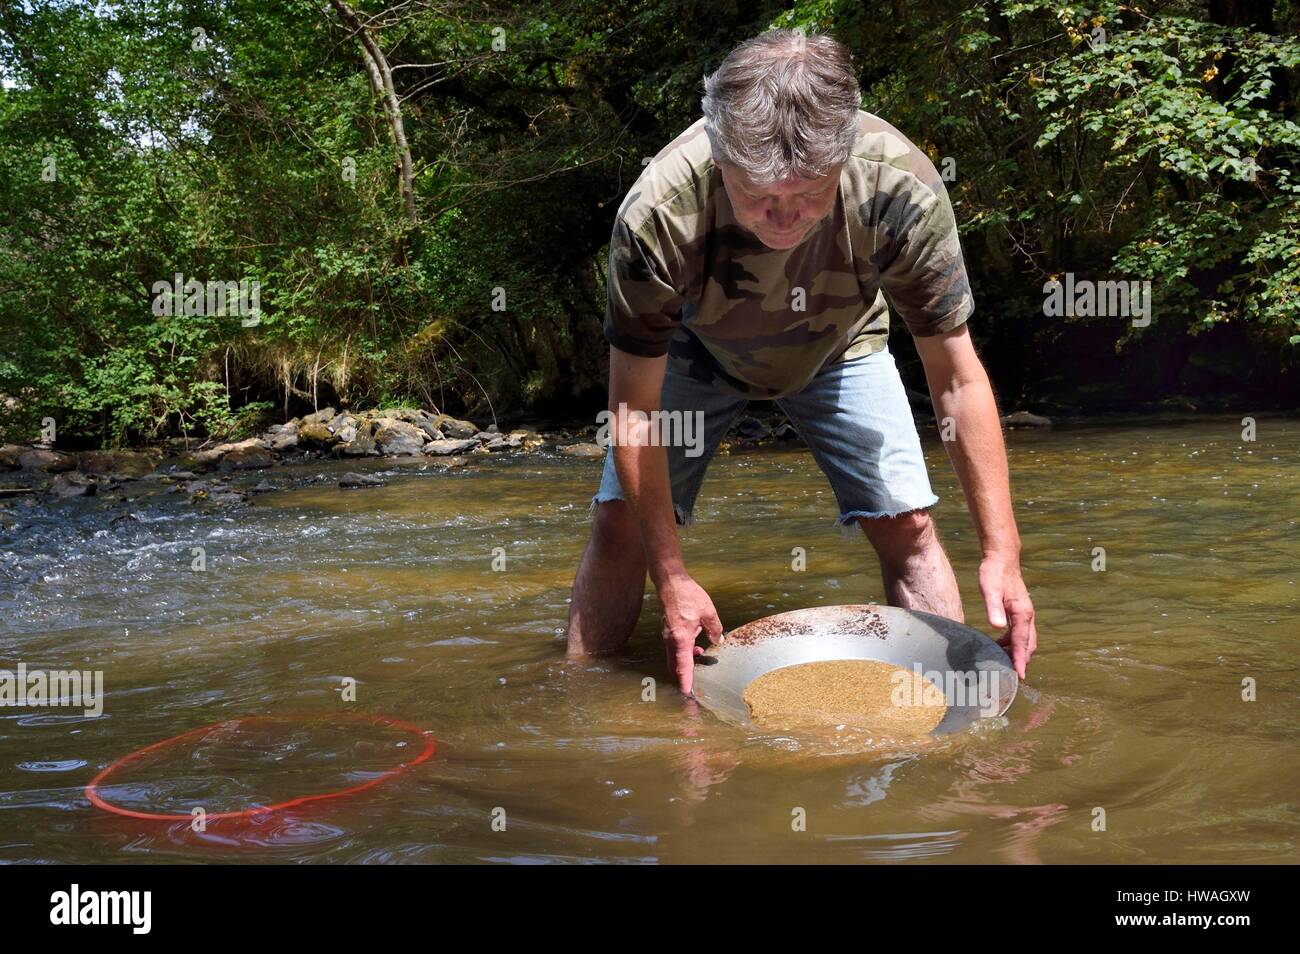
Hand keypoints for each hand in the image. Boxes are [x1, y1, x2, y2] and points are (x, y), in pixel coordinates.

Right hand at [657, 574, 723, 694]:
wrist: (671, 582)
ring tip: (702, 656)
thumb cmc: (688, 595)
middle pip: (676, 668)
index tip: (689, 696)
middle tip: (696, 686)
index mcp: (681, 639)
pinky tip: (696, 645)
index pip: (683, 668)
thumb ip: (714, 628)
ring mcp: (668, 637)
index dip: (686, 683)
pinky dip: (684, 653)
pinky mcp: (668, 632)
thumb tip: (718, 640)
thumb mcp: (708, 612)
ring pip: (675, 658)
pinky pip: (675, 649)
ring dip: (687, 663)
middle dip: (686, 678)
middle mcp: (671, 641)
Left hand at [979, 554, 1036, 678]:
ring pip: (1026, 640)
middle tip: (1011, 676)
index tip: (1019, 676)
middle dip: (1022, 661)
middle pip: (1029, 645)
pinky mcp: (1020, 612)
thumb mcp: (990, 590)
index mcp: (1022, 614)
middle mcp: (1028, 616)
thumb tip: (998, 627)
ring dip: (1017, 653)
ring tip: (1002, 663)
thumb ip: (993, 608)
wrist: (1002, 559)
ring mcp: (1025, 614)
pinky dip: (1013, 643)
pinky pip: (1020, 633)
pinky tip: (998, 646)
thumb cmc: (994, 573)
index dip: (1020, 660)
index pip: (1022, 642)